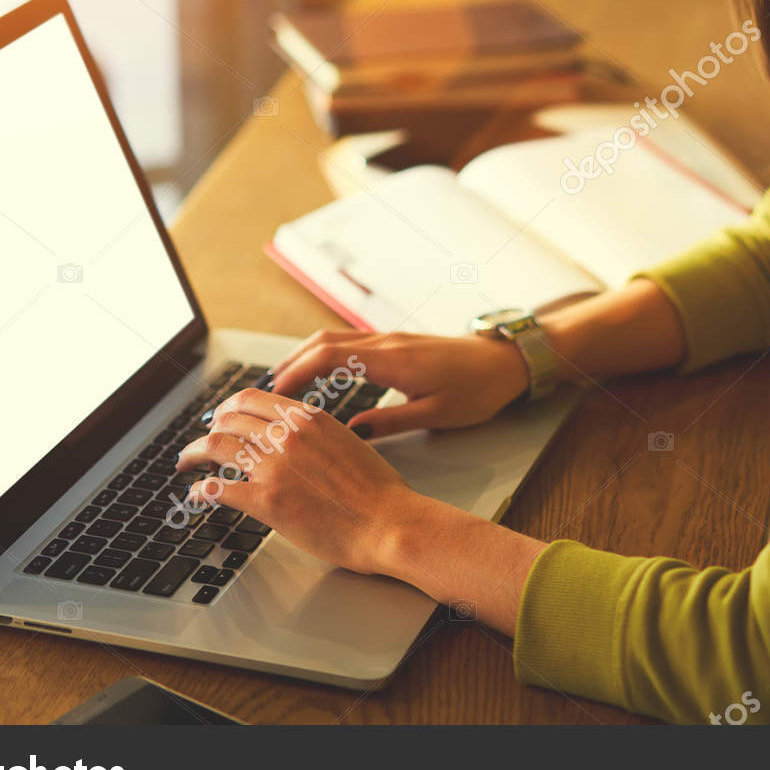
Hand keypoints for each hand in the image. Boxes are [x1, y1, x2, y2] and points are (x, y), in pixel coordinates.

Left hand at [175, 388, 419, 574]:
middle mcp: (287, 435)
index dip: (227, 408)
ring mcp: (274, 467)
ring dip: (193, 454)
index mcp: (308, 417)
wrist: (389, 522)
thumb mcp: (347, 442)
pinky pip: (217, 489)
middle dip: (208, 429)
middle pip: (228, 419)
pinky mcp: (266, 501)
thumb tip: (294, 439)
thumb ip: (315, 434)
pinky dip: (199, 491)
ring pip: (215, 447)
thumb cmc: (378, 491)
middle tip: (200, 443)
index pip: (251, 398)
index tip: (220, 419)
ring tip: (186, 463)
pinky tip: (196, 495)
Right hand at [270, 329, 532, 437]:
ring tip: (279, 384)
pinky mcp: (397, 343)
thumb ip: (391, 422)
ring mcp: (391, 339)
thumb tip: (351, 431)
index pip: (331, 356)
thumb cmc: (479, 390)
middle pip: (324, 342)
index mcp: (394, 360)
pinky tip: (315, 374)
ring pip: (335, 338)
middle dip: (289, 363)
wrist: (507, 362)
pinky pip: (350, 342)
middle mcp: (388, 343)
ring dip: (303, 356)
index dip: (296, 372)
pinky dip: (324, 354)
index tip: (273, 393)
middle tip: (262, 391)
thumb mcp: (435, 414)